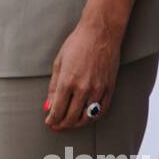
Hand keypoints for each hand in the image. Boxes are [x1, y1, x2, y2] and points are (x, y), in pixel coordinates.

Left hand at [44, 16, 122, 130]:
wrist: (101, 33)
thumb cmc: (77, 44)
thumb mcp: (59, 63)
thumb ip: (53, 88)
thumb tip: (49, 106)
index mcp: (68, 82)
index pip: (58, 110)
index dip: (52, 119)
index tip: (49, 121)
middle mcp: (84, 88)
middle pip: (72, 118)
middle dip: (62, 125)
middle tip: (57, 125)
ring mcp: (99, 89)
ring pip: (87, 117)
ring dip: (77, 124)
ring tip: (70, 123)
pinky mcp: (110, 88)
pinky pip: (102, 110)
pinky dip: (93, 117)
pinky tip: (86, 116)